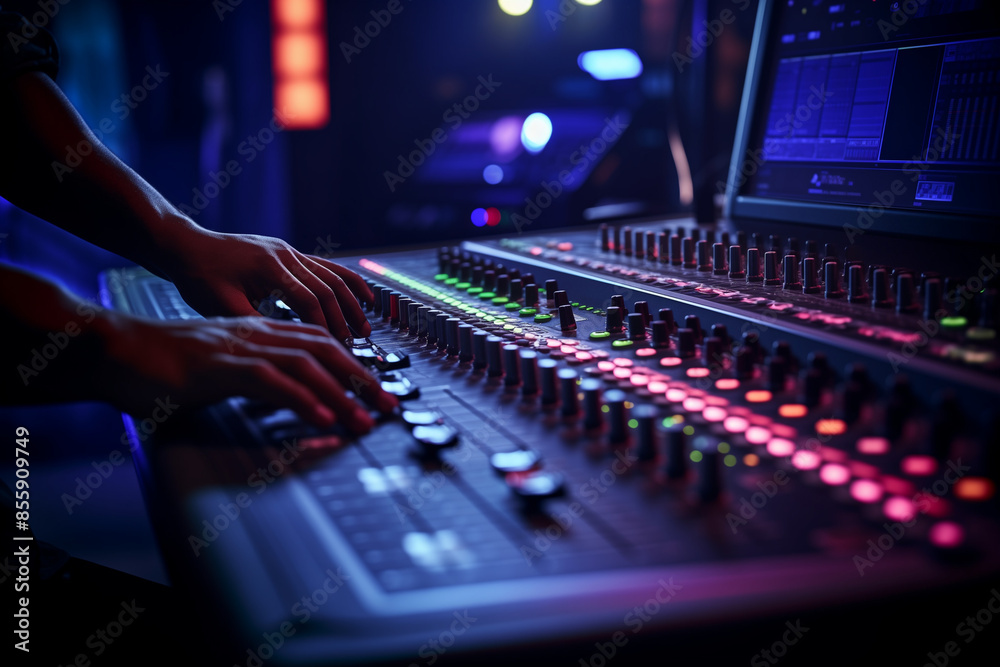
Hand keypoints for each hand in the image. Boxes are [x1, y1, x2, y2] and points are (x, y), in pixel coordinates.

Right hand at [99, 313, 396, 430]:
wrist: (115, 350)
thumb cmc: (163, 363)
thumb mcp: (220, 367)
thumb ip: (253, 376)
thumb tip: (284, 397)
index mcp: (259, 331)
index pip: (319, 341)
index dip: (353, 363)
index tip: (376, 389)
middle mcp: (257, 333)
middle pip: (325, 348)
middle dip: (362, 378)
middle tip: (388, 406)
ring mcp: (240, 347)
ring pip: (307, 364)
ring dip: (342, 393)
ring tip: (364, 419)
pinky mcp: (220, 367)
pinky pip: (273, 382)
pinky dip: (303, 400)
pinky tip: (323, 418)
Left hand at [162, 230, 372, 339]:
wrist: (187, 246)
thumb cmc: (199, 277)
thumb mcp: (222, 307)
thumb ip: (256, 325)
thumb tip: (286, 346)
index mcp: (269, 269)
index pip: (309, 302)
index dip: (325, 328)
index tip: (336, 349)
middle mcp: (285, 256)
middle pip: (327, 289)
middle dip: (344, 319)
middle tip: (356, 344)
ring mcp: (290, 252)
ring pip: (333, 276)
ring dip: (352, 303)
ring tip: (366, 326)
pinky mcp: (290, 253)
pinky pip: (327, 267)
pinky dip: (348, 282)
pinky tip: (364, 296)